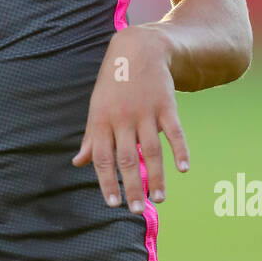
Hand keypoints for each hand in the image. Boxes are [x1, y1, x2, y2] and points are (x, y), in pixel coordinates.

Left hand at [71, 25, 189, 212]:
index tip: (114, 204)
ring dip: (155, 176)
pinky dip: (180, 150)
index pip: (103, 158)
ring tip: (159, 199)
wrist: (138, 49)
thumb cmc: (114, 84)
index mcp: (102, 121)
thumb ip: (91, 137)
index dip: (107, 182)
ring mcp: (145, 112)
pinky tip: (183, 169)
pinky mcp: (166, 105)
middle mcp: (122, 118)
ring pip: (150, 150)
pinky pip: (174, 131)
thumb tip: (78, 162)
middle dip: (132, 186)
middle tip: (138, 211)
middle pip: (127, 159)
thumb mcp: (97, 108)